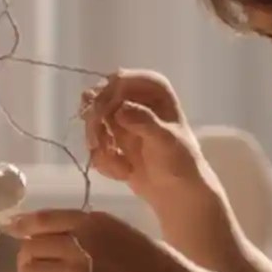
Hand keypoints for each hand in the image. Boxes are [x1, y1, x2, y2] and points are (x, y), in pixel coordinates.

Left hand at [8, 209, 208, 271]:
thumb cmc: (156, 265)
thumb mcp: (122, 234)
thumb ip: (89, 232)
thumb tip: (53, 234)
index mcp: (94, 222)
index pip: (43, 219)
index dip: (22, 226)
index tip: (12, 231)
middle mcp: (83, 243)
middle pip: (30, 246)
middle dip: (27, 258)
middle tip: (35, 268)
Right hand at [81, 70, 208, 203]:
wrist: (176, 191)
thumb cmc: (180, 163)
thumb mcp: (166, 141)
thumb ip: (145, 123)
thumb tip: (120, 110)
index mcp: (153, 89)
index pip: (119, 79)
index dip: (106, 97)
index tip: (100, 118)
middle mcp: (135, 98)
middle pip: (98, 98)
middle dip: (95, 124)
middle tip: (96, 145)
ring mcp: (121, 118)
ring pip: (91, 122)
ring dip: (100, 147)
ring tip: (121, 167)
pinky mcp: (112, 138)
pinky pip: (94, 143)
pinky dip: (105, 161)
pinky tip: (124, 172)